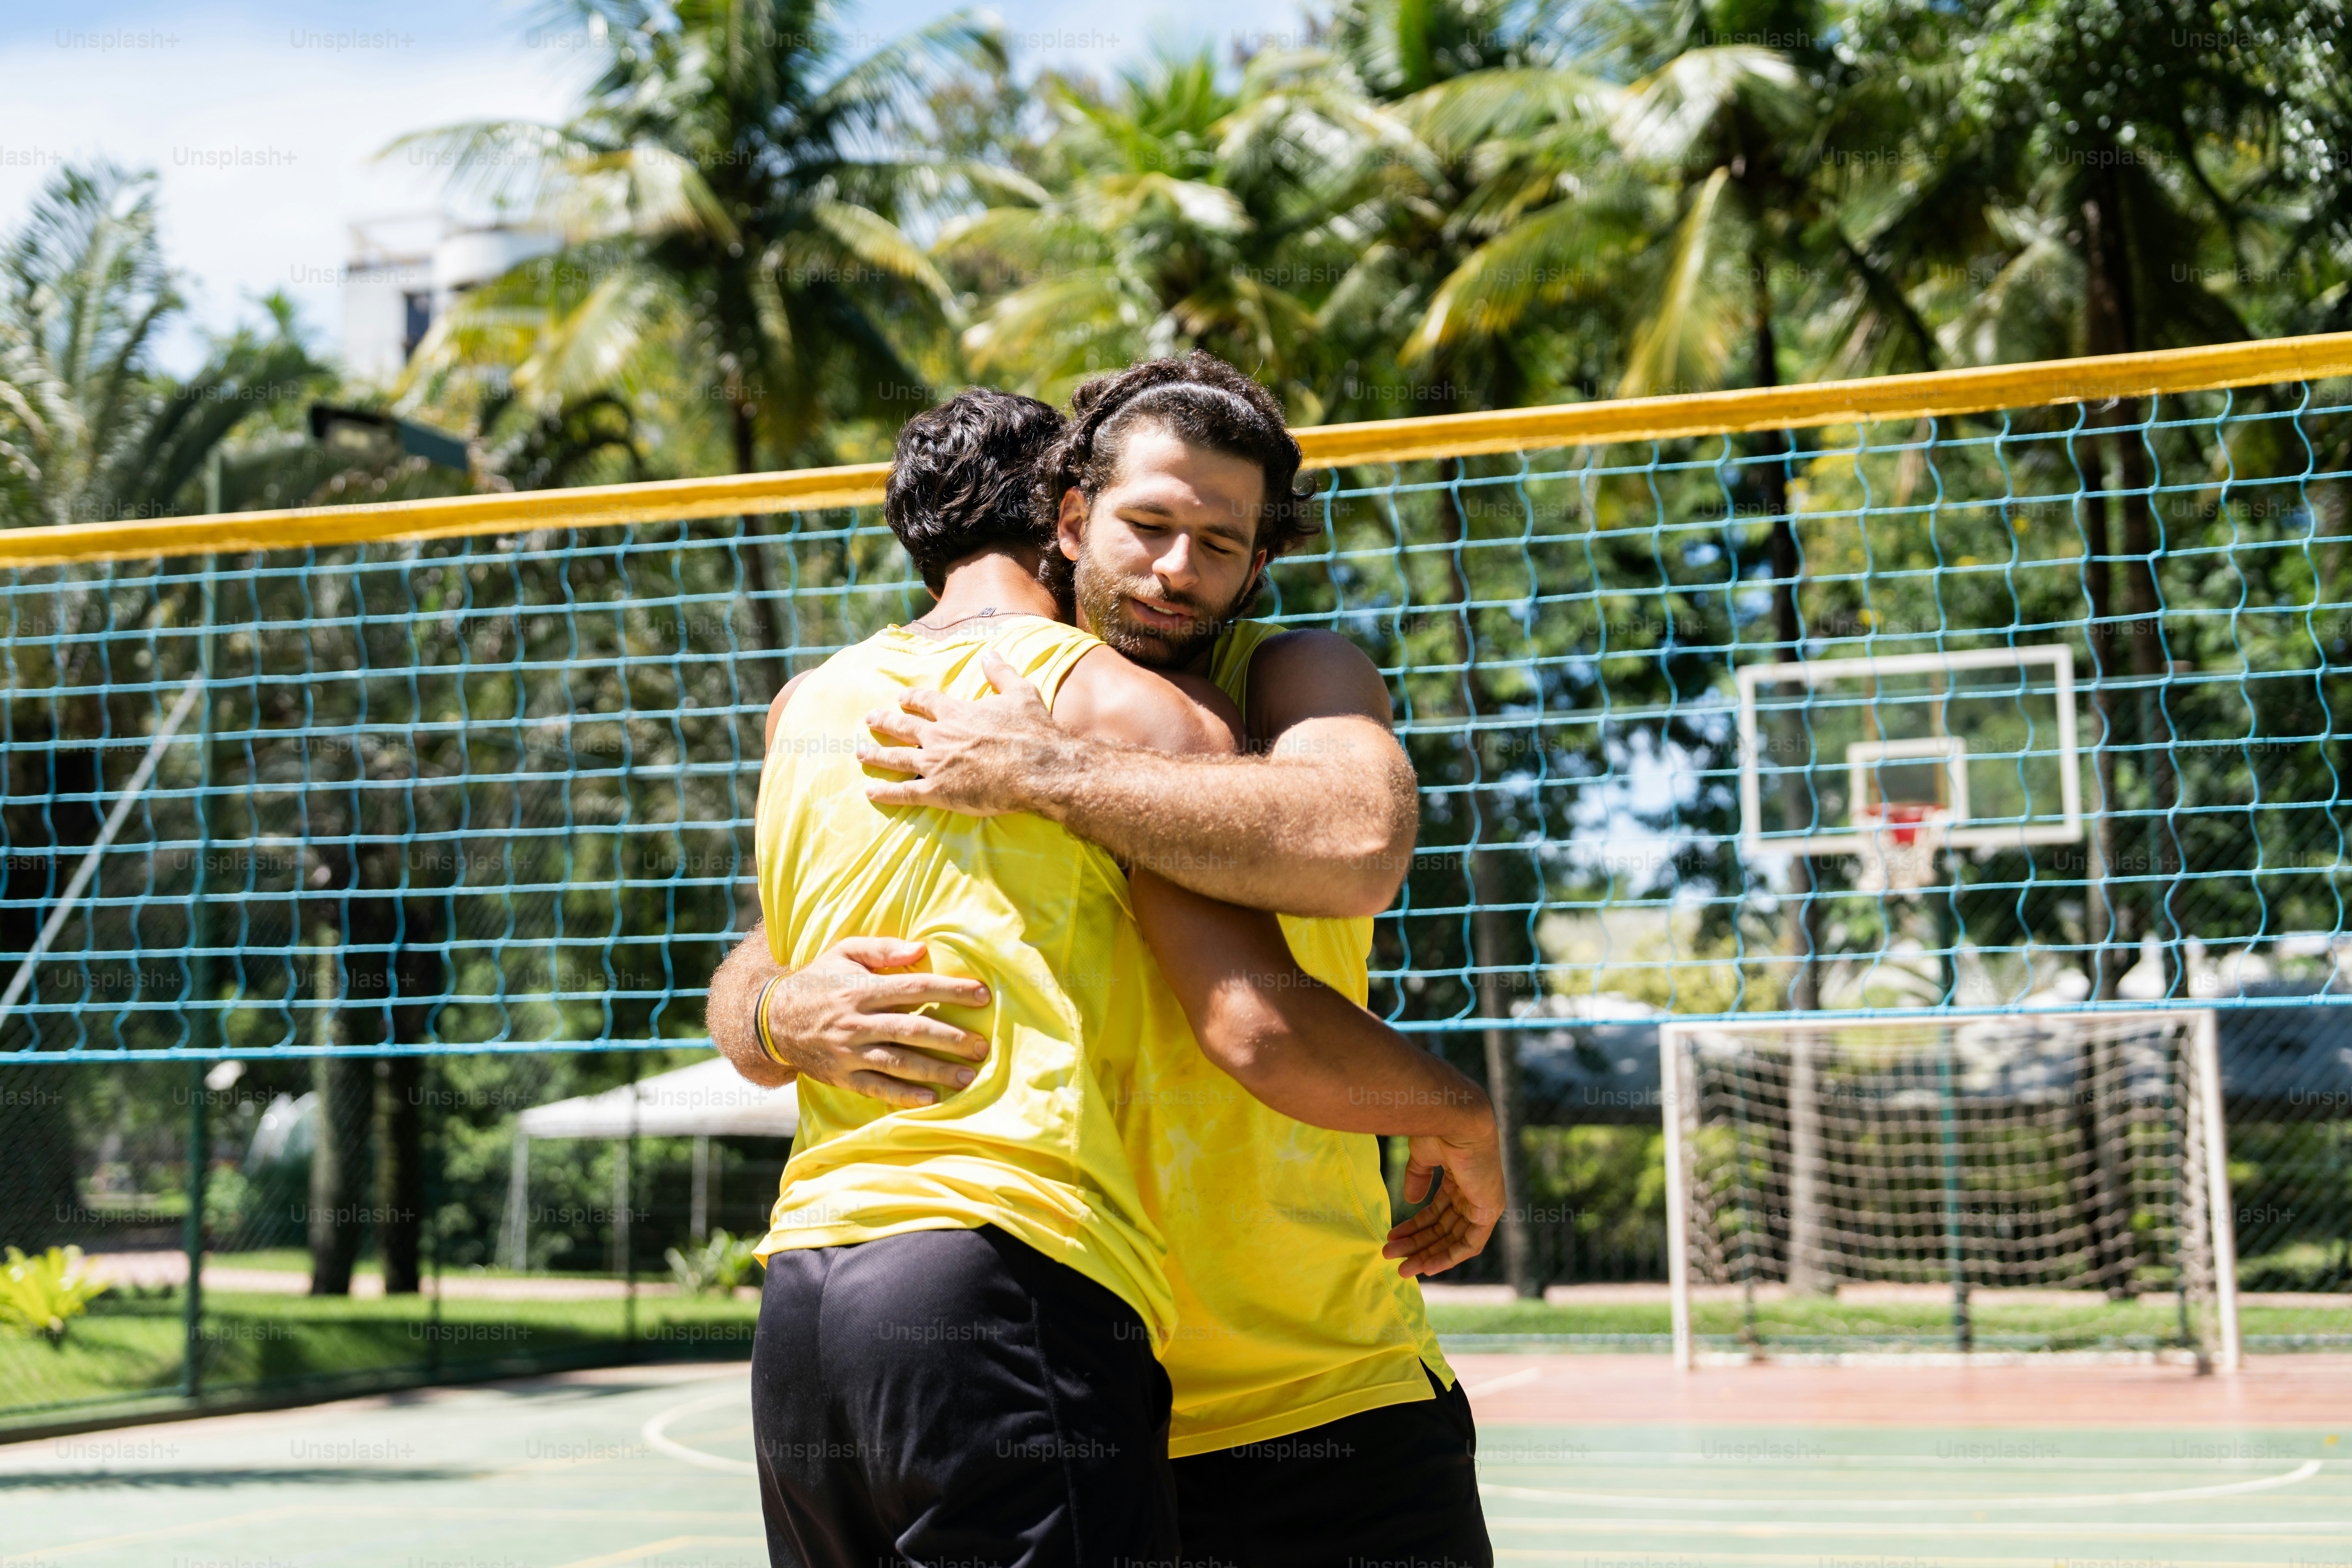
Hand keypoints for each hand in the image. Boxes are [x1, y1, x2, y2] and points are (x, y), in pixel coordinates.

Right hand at [766, 938, 991, 1108]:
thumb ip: (883, 948)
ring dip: (935, 1070)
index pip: (914, 989)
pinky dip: (903, 1096)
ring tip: (968, 1076)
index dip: (950, 991)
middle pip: (911, 1030)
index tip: (982, 995)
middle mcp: (856, 1022)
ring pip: (898, 1063)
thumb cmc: (817, 981)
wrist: (771, 1020)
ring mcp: (848, 1053)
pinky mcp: (841, 1076)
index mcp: (860, 989)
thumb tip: (922, 949)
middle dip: (951, 1038)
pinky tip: (930, 1099)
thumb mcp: (843, 952)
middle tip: (982, 1045)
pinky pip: (876, 1088)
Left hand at [859, 647, 1073, 816]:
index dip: (912, 699)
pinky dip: (885, 792)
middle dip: (885, 721)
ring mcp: (935, 764)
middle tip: (869, 719)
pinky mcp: (938, 791)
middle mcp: (939, 736)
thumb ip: (1001, 673)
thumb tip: (989, 653)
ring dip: (876, 755)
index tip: (901, 697)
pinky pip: (904, 792)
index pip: (927, 702)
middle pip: (903, 726)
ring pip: (897, 758)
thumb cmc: (1032, 732)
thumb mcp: (1021, 693)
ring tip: (860, 753)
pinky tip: (870, 792)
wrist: (1037, 769)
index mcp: (957, 712)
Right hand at [1381, 1126, 1504, 1278]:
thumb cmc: (1439, 1129)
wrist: (1457, 1119)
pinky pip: (1471, 1243)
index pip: (1437, 1212)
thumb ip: (1417, 1178)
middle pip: (1442, 1228)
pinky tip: (1428, 1266)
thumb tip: (1410, 1202)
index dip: (1414, 1227)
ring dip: (1426, 1254)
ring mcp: (1482, 1203)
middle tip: (1391, 1256)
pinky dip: (1450, 1257)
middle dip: (1416, 1244)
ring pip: (1453, 1239)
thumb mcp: (1423, 1157)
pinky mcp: (1489, 1211)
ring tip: (1400, 1265)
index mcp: (1459, 1179)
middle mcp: (1472, 1193)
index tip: (1392, 1237)